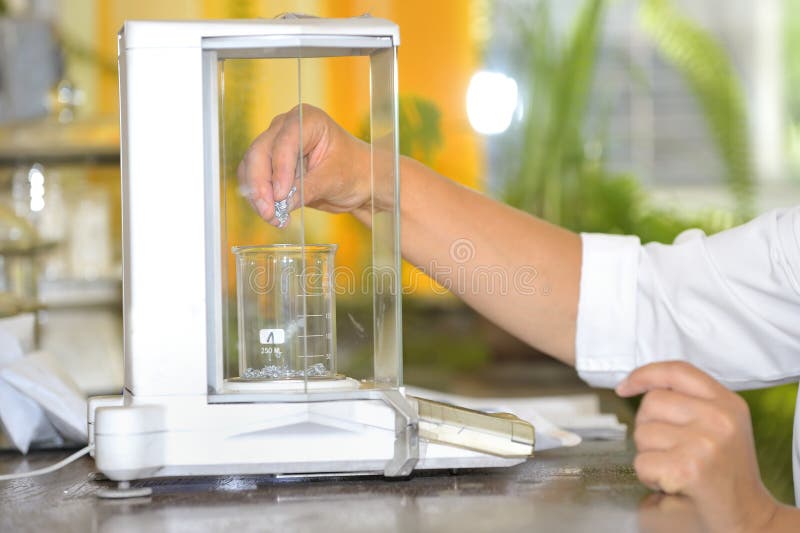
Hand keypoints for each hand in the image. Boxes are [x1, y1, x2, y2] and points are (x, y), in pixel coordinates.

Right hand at [237, 104, 372, 226]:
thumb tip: (282, 202)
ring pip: (251, 167)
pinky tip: (272, 215)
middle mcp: (286, 127)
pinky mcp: (270, 164)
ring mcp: (275, 145)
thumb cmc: (353, 171)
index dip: (279, 170)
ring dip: (257, 195)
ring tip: (273, 217)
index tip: (280, 196)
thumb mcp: (334, 179)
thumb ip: (308, 188)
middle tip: (269, 212)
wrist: (358, 180)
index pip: (284, 142)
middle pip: (259, 153)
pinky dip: (258, 198)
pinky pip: (253, 180)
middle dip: (261, 186)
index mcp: (307, 120)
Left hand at [616, 361, 777, 531]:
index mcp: (728, 403)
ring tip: (674, 468)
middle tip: (670, 450)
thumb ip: (689, 402)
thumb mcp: (719, 426)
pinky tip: (670, 484)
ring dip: (648, 454)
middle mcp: (719, 418)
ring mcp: (704, 442)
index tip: (625, 387)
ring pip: (642, 433)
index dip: (644, 374)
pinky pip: (642, 462)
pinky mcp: (688, 468)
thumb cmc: (725, 474)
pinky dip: (648, 477)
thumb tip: (638, 386)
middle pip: (651, 403)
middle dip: (648, 427)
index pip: (677, 371)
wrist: (748, 518)